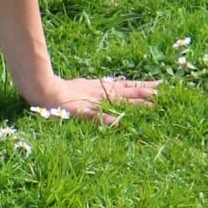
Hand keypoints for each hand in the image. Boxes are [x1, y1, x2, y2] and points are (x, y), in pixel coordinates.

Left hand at [31, 74, 160, 126]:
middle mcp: (103, 91)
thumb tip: (118, 123)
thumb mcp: (78, 114)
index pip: (128, 97)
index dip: (144, 98)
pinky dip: (121, 84)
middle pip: (129, 89)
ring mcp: (97, 88)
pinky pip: (110, 85)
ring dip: (137, 86)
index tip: (161, 97)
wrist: (43, 91)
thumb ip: (98, 117)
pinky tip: (123, 83)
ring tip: (151, 85)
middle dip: (146, 90)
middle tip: (164, 88)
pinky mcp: (89, 86)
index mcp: (102, 97)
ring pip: (122, 86)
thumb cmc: (60, 107)